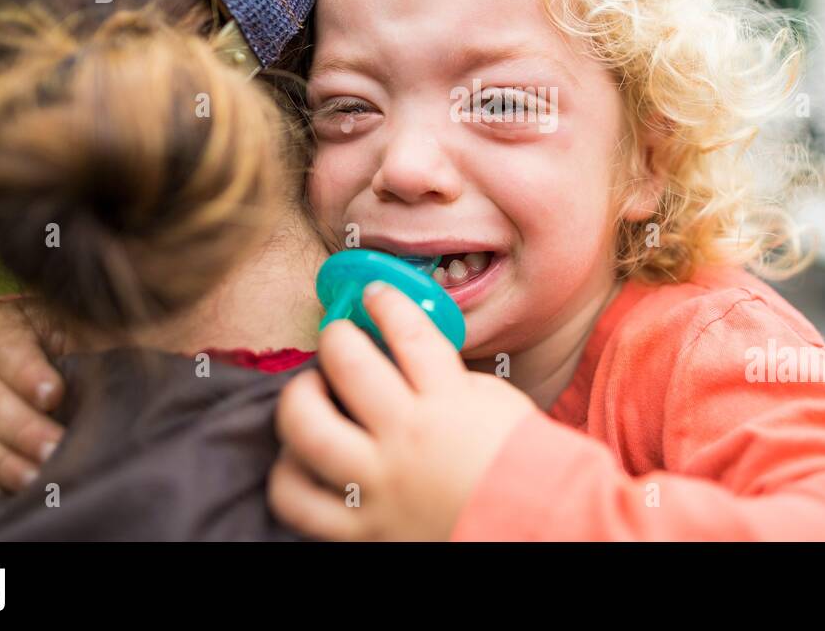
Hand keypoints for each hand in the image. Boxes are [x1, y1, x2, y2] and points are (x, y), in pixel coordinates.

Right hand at [0, 298, 66, 499]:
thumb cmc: (32, 334)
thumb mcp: (54, 322)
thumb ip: (76, 342)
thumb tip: (112, 359)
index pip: (7, 351)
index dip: (29, 375)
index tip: (55, 395)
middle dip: (26, 432)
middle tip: (57, 450)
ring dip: (4, 464)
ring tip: (38, 479)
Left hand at [269, 282, 536, 539]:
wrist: (536, 525)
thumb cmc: (517, 459)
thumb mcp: (491, 399)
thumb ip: (443, 373)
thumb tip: (400, 350)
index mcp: (447, 401)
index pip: (408, 331)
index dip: (386, 301)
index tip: (374, 295)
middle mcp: (408, 439)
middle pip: (347, 365)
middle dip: (336, 337)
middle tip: (339, 339)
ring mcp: (380, 486)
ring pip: (307, 429)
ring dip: (300, 397)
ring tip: (311, 394)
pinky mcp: (362, 529)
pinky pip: (296, 499)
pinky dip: (288, 474)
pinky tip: (302, 459)